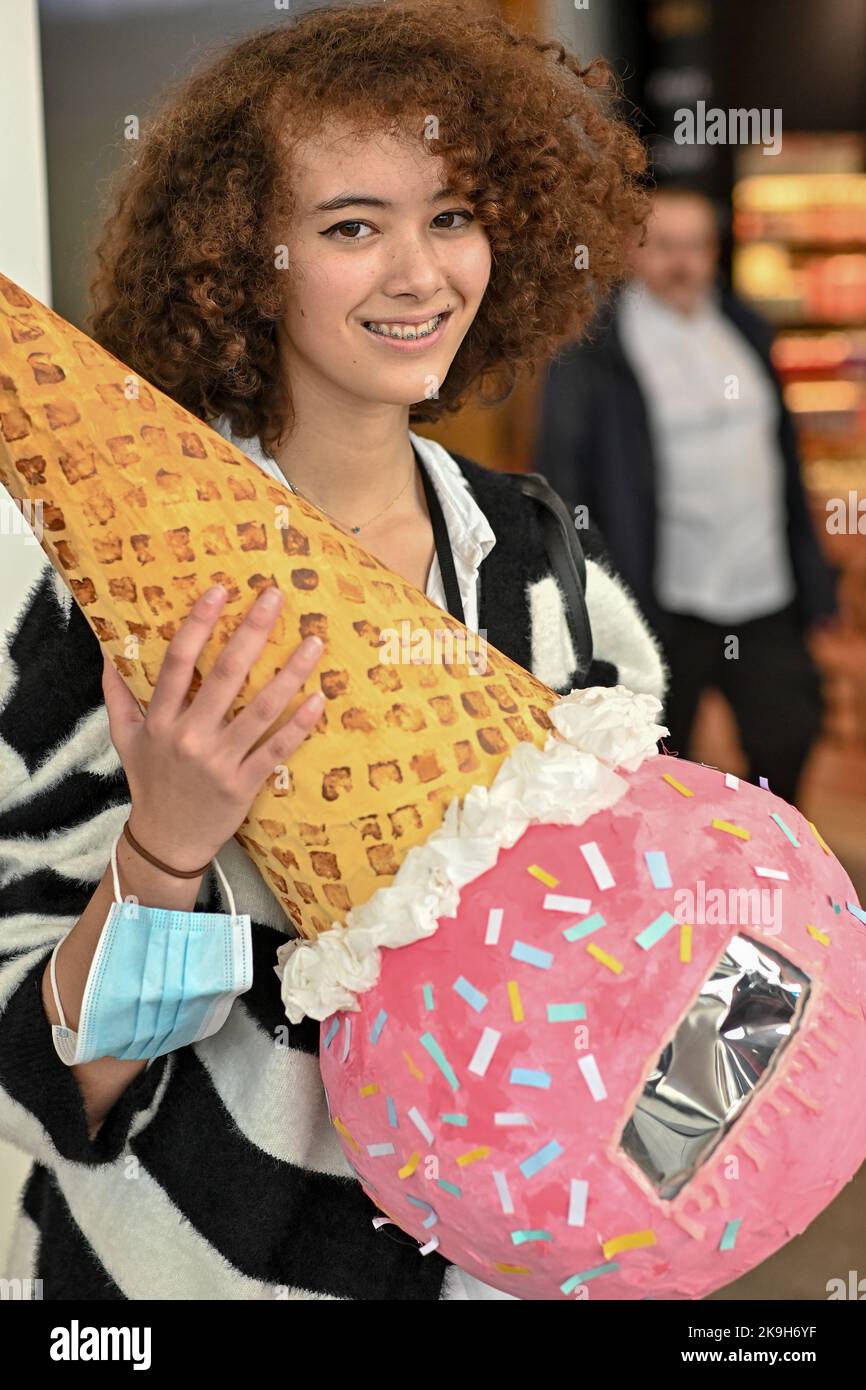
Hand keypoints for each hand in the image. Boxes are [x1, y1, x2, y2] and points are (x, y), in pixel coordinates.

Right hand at [101, 584, 324, 868]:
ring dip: (290, 672)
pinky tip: (319, 698)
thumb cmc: (150, 784)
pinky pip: (275, 749)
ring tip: (314, 643)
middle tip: (276, 597)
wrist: (165, 842)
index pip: (179, 660)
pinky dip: (299, 724)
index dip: (199, 622)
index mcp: (160, 719)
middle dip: (253, 631)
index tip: (220, 590)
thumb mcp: (125, 740)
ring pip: (260, 708)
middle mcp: (189, 735)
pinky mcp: (243, 784)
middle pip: (225, 674)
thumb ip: (118, 696)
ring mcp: (218, 760)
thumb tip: (108, 654)